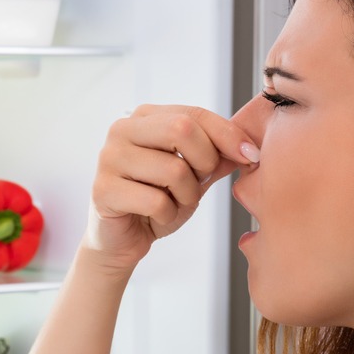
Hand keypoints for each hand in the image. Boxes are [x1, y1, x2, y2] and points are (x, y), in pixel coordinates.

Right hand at [82, 104, 257, 272]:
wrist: (124, 238)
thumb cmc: (157, 201)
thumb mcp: (194, 175)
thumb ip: (217, 156)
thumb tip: (250, 147)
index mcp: (144, 118)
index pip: (193, 114)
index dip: (227, 134)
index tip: (251, 155)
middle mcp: (121, 130)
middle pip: (181, 130)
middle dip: (205, 162)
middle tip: (200, 183)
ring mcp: (109, 159)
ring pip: (173, 170)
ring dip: (187, 195)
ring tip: (175, 203)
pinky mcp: (103, 190)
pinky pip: (156, 201)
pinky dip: (168, 215)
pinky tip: (157, 216)